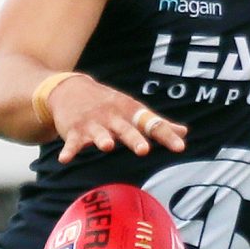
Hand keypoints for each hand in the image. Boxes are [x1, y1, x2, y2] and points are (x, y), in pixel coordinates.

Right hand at [44, 75, 187, 163]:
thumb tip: (184, 132)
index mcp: (130, 112)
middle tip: (144, 150)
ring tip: (106, 146)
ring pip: (99, 133)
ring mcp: (93, 123)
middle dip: (134, 138)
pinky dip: (68, 150)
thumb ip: (157, 124)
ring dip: (102, 139)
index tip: (180, 146)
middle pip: (126, 129)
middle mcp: (113, 117)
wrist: (70, 89)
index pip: (152, 124)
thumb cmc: (108, 104)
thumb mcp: (132, 110)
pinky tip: (65, 159)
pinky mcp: (74, 130)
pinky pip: (72, 142)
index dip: (167, 135)